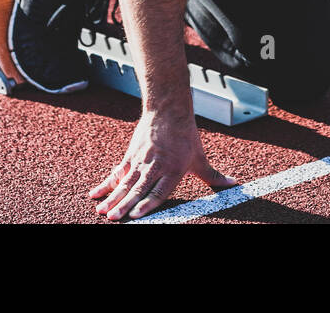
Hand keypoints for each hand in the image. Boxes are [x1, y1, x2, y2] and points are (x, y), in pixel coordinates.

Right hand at [89, 108, 236, 220]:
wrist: (168, 110)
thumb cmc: (186, 136)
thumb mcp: (200, 157)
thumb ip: (213, 176)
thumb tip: (234, 185)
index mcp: (173, 170)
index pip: (159, 191)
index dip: (147, 204)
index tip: (136, 216)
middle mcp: (156, 167)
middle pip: (138, 189)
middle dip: (125, 205)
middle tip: (113, 218)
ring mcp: (141, 161)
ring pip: (124, 183)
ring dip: (112, 198)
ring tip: (102, 212)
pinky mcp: (130, 156)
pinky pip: (116, 173)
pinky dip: (105, 184)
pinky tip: (95, 195)